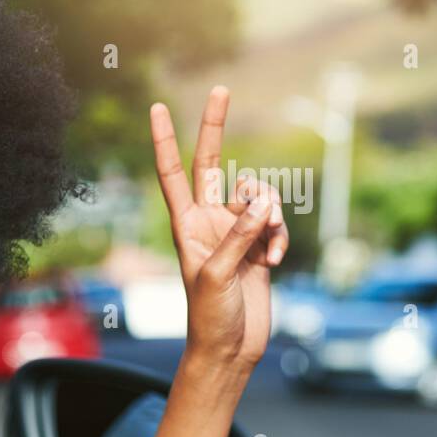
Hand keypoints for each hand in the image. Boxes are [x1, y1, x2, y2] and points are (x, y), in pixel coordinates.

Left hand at [149, 86, 288, 369]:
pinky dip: (279, 237)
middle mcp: (208, 221)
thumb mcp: (218, 274)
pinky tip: (273, 263)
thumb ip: (240, 234)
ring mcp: (234, 230)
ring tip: (266, 250)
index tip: (157, 107)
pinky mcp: (258, 244)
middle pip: (213, 163)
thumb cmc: (211, 316)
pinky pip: (276, 222)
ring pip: (259, 194)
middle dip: (215, 128)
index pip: (172, 173)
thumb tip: (262, 199)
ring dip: (270, 215)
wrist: (231, 347)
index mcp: (186, 224)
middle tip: (221, 88)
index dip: (164, 140)